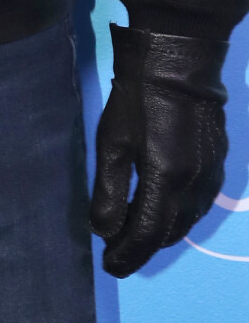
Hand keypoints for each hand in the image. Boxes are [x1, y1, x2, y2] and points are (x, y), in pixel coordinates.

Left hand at [90, 25, 228, 277]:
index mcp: (167, 180)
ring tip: (137, 237)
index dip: (127, 254)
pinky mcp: (219, 159)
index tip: (110, 266)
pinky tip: (167, 211)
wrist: (180, 57)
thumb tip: (104, 231)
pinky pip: (201, 202)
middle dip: (143, 247)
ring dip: (164, 232)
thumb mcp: (112, 140)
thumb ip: (108, 189)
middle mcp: (196, 184)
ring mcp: (213, 172)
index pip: (147, 234)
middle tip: (118, 252)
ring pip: (189, 219)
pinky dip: (181, 214)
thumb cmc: (138, 95)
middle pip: (171, 231)